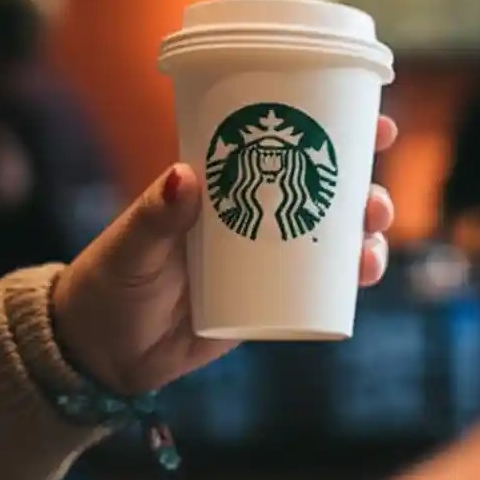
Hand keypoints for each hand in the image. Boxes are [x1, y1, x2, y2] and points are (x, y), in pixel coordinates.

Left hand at [52, 116, 398, 394]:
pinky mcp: (272, 302)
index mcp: (222, 187)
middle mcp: (253, 216)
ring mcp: (267, 260)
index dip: (332, 132)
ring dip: (366, 237)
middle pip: (325, 193)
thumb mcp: (130, 249)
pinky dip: (351, 280)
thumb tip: (185, 174)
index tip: (375, 125)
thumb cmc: (109, 287)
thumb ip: (156, 216)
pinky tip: (365, 277)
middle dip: (364, 191)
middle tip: (374, 202)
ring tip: (371, 246)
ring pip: (333, 238)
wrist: (103, 354)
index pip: (283, 146)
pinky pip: (323, 287)